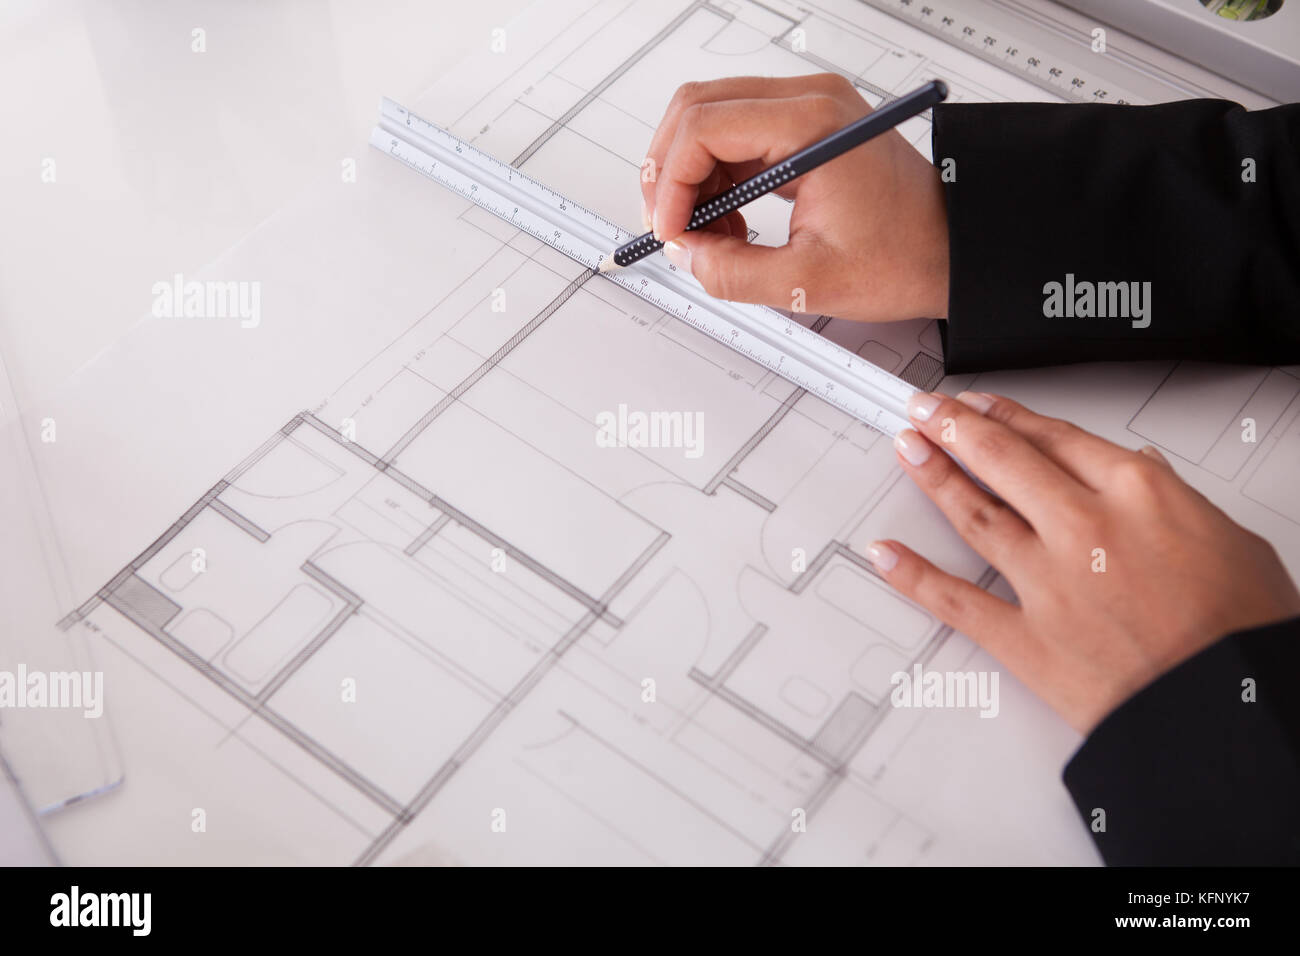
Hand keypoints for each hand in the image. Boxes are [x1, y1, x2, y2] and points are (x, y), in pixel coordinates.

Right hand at [642, 74, 948, 320]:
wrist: (951, 249)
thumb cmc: (905, 255)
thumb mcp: (807, 281)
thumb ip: (732, 272)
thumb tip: (687, 256)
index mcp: (811, 125)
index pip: (703, 127)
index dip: (672, 183)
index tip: (669, 230)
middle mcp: (808, 101)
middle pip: (697, 108)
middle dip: (671, 172)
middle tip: (671, 227)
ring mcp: (807, 108)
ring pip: (711, 120)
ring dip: (694, 179)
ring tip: (712, 236)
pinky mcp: (805, 125)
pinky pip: (736, 137)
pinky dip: (718, 180)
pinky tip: (733, 224)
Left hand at [867, 391, 1299, 733]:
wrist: (1230, 708)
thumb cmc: (1243, 633)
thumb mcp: (1233, 541)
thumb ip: (1179, 502)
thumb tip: (1148, 476)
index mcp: (1139, 494)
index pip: (1056, 437)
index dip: (1009, 415)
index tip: (981, 404)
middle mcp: (1084, 528)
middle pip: (1003, 461)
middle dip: (955, 427)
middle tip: (924, 411)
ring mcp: (1048, 582)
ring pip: (975, 514)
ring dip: (934, 477)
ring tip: (906, 449)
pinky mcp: (1025, 637)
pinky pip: (955, 600)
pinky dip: (912, 576)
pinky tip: (885, 553)